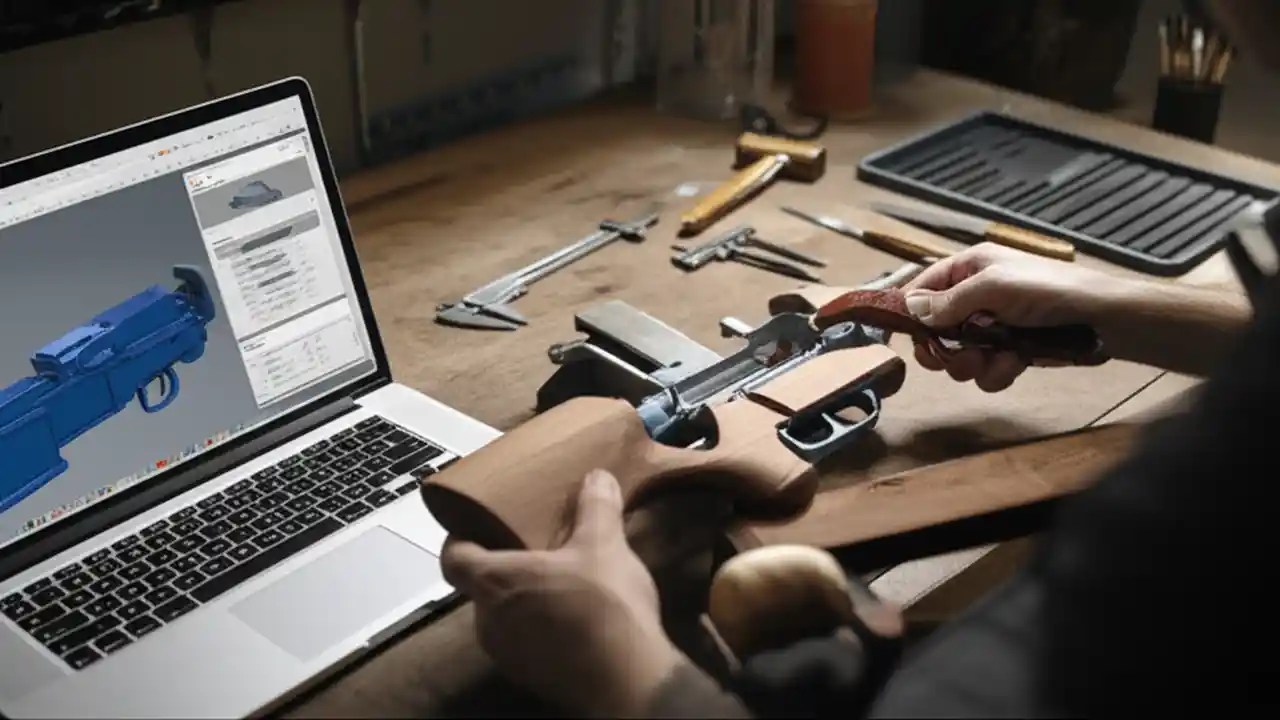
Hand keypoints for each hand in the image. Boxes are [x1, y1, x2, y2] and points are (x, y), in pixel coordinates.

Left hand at [441, 470, 683, 717]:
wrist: (628, 681)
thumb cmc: (604, 604)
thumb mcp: (605, 544)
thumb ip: (596, 507)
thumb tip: (596, 476)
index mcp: (495, 581)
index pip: (452, 557)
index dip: (460, 539)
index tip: (479, 526)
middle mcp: (488, 621)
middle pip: (480, 586)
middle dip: (503, 567)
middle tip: (533, 549)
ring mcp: (506, 654)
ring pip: (502, 616)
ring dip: (523, 599)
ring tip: (558, 581)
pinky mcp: (529, 677)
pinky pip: (524, 642)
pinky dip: (540, 627)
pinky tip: (574, 618)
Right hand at [901, 243, 1121, 391]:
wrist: (1103, 320)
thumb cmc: (1049, 291)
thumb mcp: (994, 287)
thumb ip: (950, 300)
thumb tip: (910, 308)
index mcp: (970, 268)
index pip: (923, 286)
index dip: (910, 311)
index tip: (905, 335)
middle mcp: (976, 296)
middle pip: (935, 328)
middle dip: (942, 348)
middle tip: (948, 359)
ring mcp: (993, 327)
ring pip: (958, 355)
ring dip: (970, 364)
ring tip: (991, 360)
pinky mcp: (1010, 352)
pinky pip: (985, 370)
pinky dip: (996, 372)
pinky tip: (1014, 366)